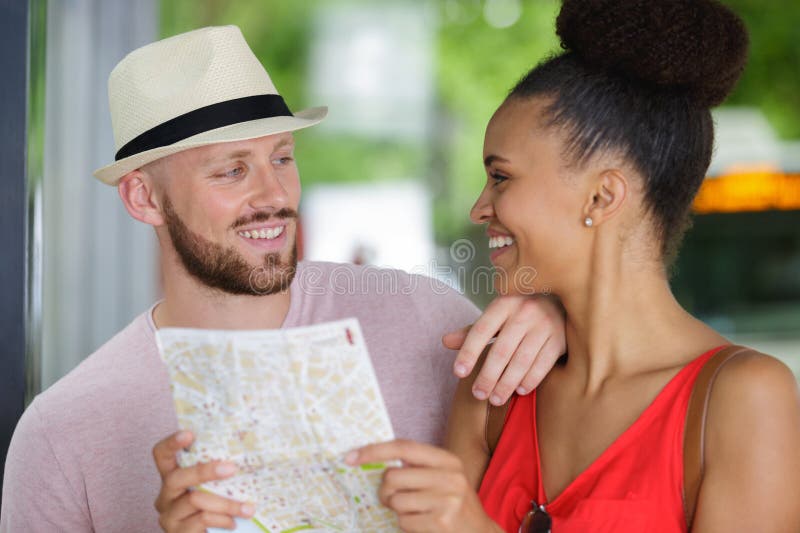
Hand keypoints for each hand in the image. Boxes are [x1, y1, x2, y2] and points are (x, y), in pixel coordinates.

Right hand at [153, 430, 254, 531]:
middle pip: (177, 477)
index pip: (162, 454)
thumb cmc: (215, 508)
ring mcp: (168, 515)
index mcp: (172, 476)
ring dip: (226, 503)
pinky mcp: (177, 532)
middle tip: (232, 468)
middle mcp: (165, 495)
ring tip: (247, 508)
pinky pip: (201, 520)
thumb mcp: (213, 488)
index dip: (171, 443)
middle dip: (205, 471)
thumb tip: (246, 452)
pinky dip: (222, 519)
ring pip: (195, 500)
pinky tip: (233, 522)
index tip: (189, 433)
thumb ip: (218, 473)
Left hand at [346, 440, 500, 532]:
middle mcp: (450, 476)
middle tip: (392, 499)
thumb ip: (416, 467)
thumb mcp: (443, 478)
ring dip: (399, 511)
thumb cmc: (453, 504)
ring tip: (416, 513)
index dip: (375, 450)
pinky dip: (407, 526)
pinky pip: (404, 521)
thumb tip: (372, 461)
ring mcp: (447, 499)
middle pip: (394, 476)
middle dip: (385, 491)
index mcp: (448, 460)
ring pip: (396, 501)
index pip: (404, 447)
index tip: (351, 457)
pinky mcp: (441, 522)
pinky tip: (423, 525)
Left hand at [444, 294, 565, 404]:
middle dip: (488, 376)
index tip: (458, 373)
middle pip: (501, 350)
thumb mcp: (496, 315)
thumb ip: (472, 331)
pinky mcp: (560, 338)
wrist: (560, 298)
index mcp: (503, 303)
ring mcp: (545, 325)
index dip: (468, 352)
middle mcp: (524, 312)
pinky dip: (530, 380)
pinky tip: (519, 391)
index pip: (480, 330)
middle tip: (478, 394)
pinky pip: (543, 364)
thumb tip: (445, 342)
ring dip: (507, 383)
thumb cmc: (520, 311)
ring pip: (522, 360)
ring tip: (495, 399)